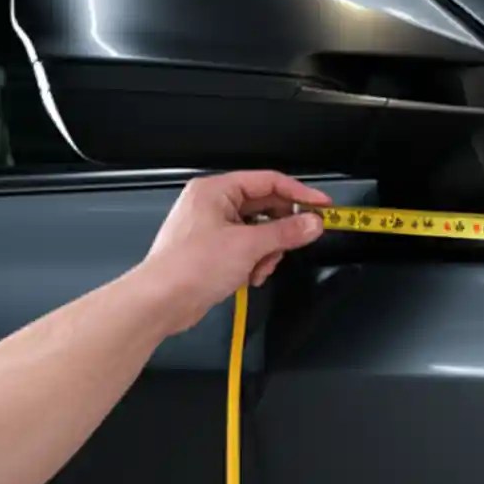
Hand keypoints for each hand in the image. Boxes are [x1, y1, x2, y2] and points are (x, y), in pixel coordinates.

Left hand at [140, 170, 331, 333]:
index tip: (324, 206)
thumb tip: (314, 223)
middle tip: (299, 241)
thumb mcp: (248, 246)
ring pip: (259, 231)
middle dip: (281, 230)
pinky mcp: (213, 251)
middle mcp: (213, 204)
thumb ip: (286, 232)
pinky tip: (252, 277)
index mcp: (216, 191)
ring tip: (262, 268)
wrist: (160, 302)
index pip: (268, 181)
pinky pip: (247, 248)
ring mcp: (212, 228)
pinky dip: (255, 262)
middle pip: (265, 207)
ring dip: (268, 251)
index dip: (299, 193)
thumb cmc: (193, 266)